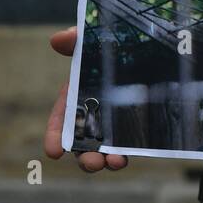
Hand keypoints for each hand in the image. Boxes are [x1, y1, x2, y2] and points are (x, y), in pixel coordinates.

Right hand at [44, 26, 127, 172]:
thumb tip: (57, 40)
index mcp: (77, 96)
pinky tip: (128, 155)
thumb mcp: (92, 40)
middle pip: (83, 143)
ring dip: (106, 160)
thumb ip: (75, 40)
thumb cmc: (112, 43)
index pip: (62, 121)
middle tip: (91, 162)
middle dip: (84, 157)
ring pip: (105, 150)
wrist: (148, 45)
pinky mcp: (136, 126)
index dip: (55, 137)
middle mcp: (94, 114)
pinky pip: (129, 145)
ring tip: (113, 162)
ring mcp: (114, 123)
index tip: (54, 152)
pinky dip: (127, 153)